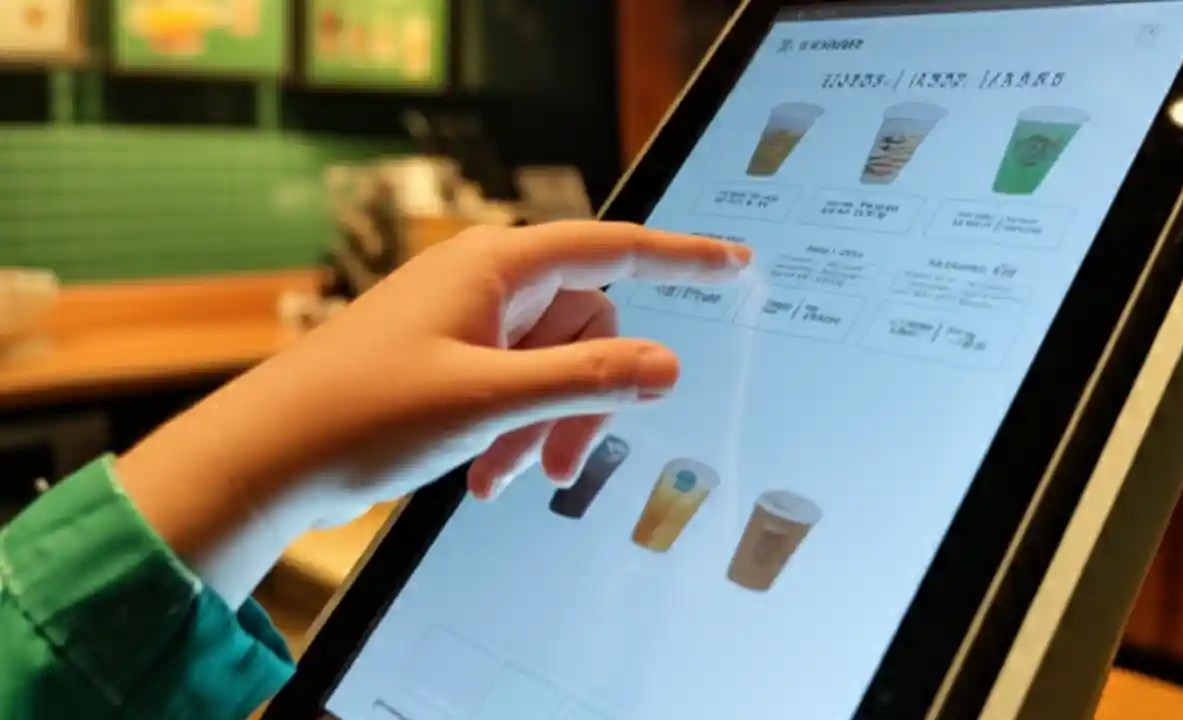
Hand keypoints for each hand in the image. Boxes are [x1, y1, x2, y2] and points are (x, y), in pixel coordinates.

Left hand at [116, 222, 750, 603]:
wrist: (272, 458)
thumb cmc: (363, 412)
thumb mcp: (490, 399)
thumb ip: (585, 382)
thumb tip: (668, 365)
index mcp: (495, 267)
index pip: (612, 247)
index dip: (681, 259)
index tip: (736, 264)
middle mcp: (485, 286)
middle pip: (586, 328)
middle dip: (583, 398)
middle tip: (561, 461)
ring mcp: (466, 325)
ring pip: (551, 367)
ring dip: (543, 425)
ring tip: (507, 477)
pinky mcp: (450, 364)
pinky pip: (515, 389)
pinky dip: (512, 432)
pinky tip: (485, 478)